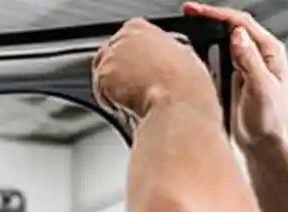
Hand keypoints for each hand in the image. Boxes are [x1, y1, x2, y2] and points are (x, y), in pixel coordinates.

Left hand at [92, 18, 218, 120]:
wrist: (177, 102)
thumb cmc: (186, 83)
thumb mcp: (181, 56)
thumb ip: (163, 52)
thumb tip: (164, 61)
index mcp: (140, 28)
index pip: (125, 41)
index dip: (131, 60)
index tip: (138, 72)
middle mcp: (121, 38)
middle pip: (110, 56)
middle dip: (120, 74)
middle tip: (135, 90)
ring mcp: (110, 58)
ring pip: (104, 74)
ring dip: (115, 88)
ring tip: (134, 101)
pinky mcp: (103, 78)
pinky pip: (102, 92)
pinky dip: (112, 102)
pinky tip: (129, 106)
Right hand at [183, 3, 287, 153]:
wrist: (268, 147)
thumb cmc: (274, 123)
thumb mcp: (262, 89)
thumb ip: (250, 60)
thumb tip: (237, 36)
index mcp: (270, 52)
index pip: (241, 23)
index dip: (216, 14)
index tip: (194, 11)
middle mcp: (258, 56)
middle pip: (230, 28)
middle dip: (207, 20)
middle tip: (186, 16)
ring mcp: (245, 66)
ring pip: (221, 42)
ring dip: (205, 37)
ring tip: (186, 34)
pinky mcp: (235, 79)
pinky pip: (217, 60)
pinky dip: (204, 55)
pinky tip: (193, 58)